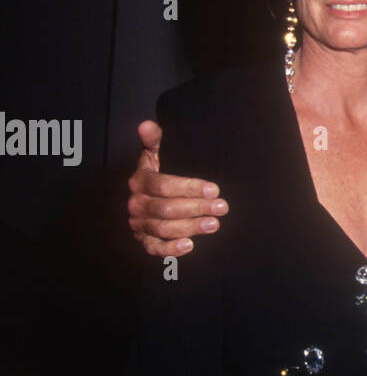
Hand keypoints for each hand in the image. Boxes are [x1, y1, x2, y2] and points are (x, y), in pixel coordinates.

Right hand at [127, 120, 228, 257]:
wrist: (154, 195)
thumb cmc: (161, 171)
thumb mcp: (158, 152)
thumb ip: (155, 139)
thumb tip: (146, 125)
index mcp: (139, 179)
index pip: (162, 184)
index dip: (188, 188)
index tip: (214, 189)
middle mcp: (135, 202)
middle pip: (165, 208)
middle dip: (196, 208)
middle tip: (222, 207)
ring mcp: (138, 223)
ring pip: (163, 228)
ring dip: (190, 227)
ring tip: (214, 224)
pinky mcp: (144, 240)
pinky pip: (154, 248)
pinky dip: (170, 249)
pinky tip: (190, 245)